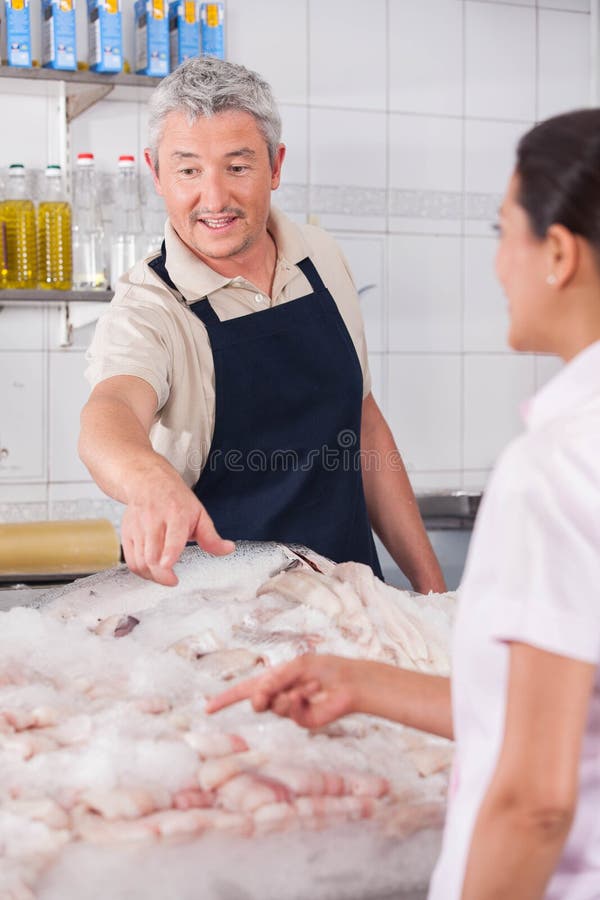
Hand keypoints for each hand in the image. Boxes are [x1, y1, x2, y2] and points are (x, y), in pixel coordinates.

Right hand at [121, 465, 234, 585]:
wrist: (148, 482)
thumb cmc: (175, 499)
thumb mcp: (199, 514)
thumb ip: (211, 537)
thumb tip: (228, 549)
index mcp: (176, 514)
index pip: (172, 537)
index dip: (168, 553)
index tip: (168, 566)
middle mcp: (155, 521)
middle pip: (152, 555)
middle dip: (161, 574)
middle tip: (172, 580)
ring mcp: (138, 528)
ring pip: (140, 560)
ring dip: (152, 575)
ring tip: (164, 576)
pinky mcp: (127, 534)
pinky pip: (131, 560)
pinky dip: (141, 571)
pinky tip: (151, 571)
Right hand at [205, 654, 362, 729]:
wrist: (350, 682)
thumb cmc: (326, 668)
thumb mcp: (297, 666)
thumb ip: (275, 681)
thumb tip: (257, 698)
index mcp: (275, 679)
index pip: (244, 689)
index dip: (225, 699)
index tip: (207, 709)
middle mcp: (279, 695)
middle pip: (256, 701)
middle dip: (261, 697)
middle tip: (266, 695)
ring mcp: (290, 709)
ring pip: (274, 708)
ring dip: (288, 695)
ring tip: (309, 687)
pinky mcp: (303, 721)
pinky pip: (290, 715)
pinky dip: (298, 703)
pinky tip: (312, 695)